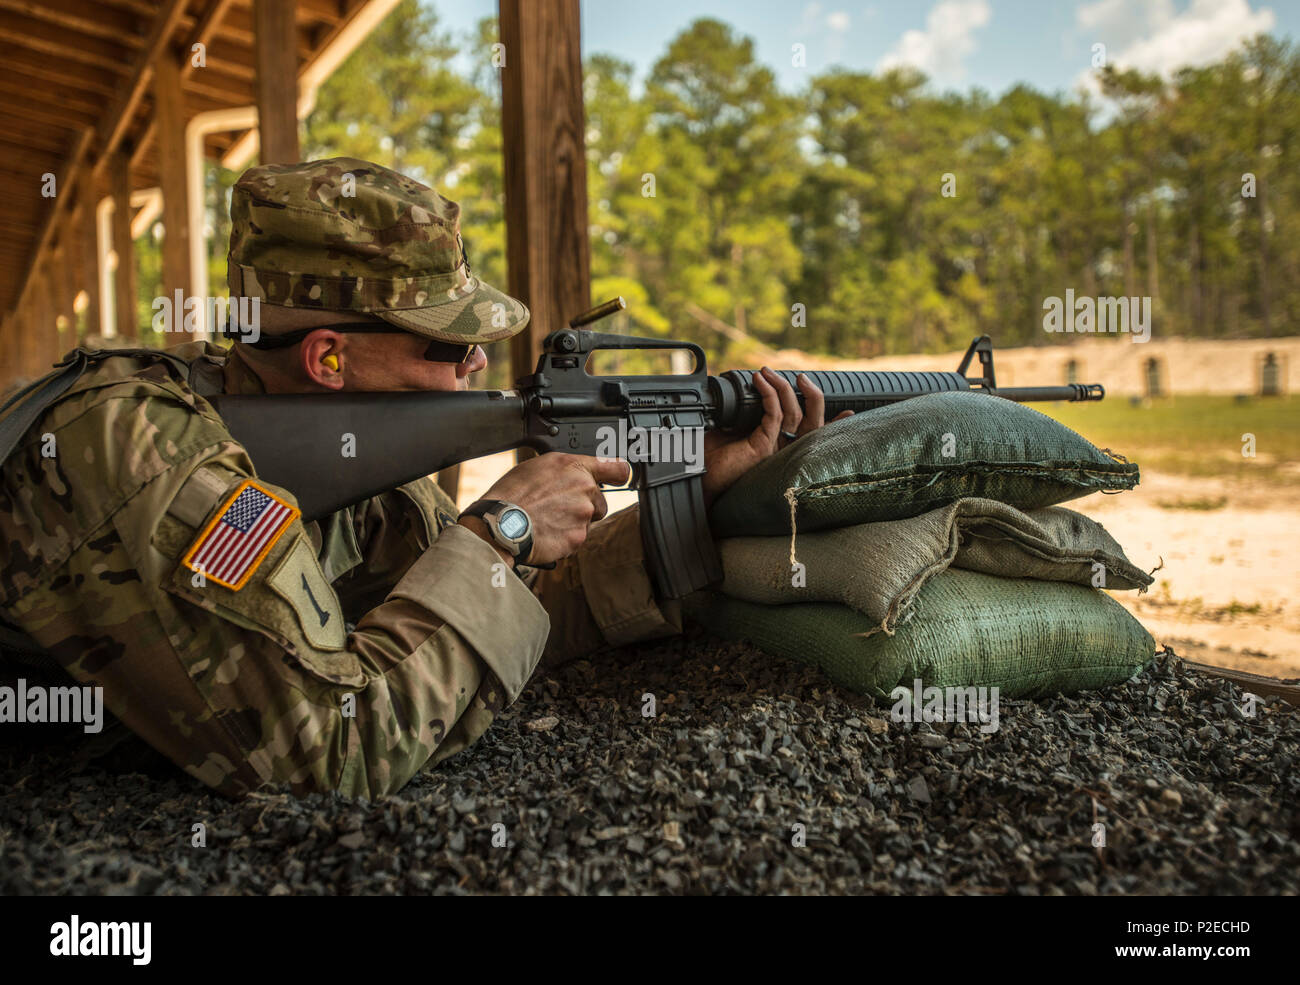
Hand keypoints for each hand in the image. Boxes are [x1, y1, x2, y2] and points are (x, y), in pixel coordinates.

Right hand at [461, 453, 630, 564]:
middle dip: (585, 507)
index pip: (616, 468)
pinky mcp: (577, 538)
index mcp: (573, 466)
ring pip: (587, 521)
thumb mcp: (537, 467)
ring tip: (546, 520)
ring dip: (573, 523)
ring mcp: (583, 515)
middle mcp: (584, 488)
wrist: (499, 525)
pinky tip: (545, 533)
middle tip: (557, 508)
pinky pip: (576, 539)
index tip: (618, 479)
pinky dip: (564, 538)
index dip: (619, 475)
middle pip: (599, 502)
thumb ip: (565, 470)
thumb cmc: (511, 494)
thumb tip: (574, 475)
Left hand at [701, 368, 851, 503]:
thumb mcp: (735, 426)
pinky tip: (759, 382)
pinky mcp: (763, 447)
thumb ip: (748, 410)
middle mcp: (783, 447)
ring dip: (783, 387)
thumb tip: (751, 386)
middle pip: (813, 421)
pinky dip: (768, 394)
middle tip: (801, 377)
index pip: (810, 428)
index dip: (826, 415)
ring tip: (768, 372)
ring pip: (794, 413)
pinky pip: (774, 415)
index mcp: (781, 444)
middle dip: (812, 395)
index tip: (830, 399)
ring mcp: (775, 448)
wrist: (699, 472)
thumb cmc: (714, 453)